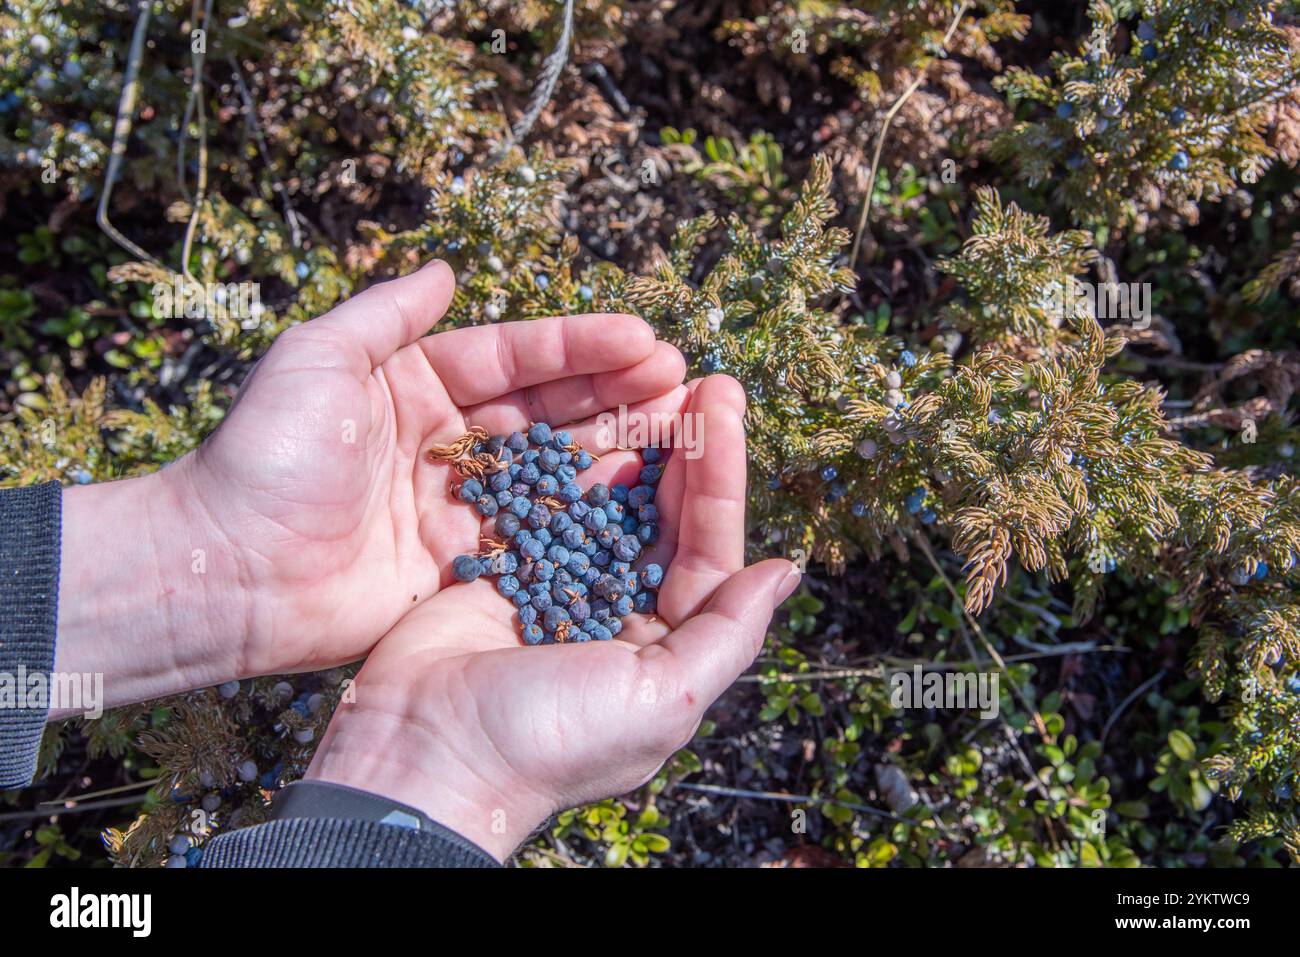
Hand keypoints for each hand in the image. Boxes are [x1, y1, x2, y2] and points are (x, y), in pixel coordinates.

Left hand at [53, 260, 686, 711]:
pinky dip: (584, 515)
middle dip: (615, 393)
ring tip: (681, 429)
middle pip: (547, 410)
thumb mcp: (317, 360)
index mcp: (414, 384)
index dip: (581, 347)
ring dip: (615, 448)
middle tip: (683, 383)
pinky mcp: (460, 565)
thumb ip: (387, 315)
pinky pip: (534, 533)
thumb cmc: (268, 456)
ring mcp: (458, 504)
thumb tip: (446, 270)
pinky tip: (638, 497)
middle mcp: (445, 440)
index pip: (514, 358)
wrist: (227, 572)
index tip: (646, 338)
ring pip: (553, 468)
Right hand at [305, 375, 800, 860]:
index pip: (707, 549)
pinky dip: (570, 463)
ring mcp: (563, 588)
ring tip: (655, 380)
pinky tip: (590, 416)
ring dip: (635, 444)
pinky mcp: (510, 568)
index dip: (719, 479)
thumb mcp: (662, 697)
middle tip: (705, 380)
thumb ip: (728, 632)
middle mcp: (621, 614)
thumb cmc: (550, 739)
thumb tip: (786, 572)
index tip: (725, 408)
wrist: (424, 755)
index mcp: (665, 648)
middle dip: (688, 451)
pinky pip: (550, 504)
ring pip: (610, 502)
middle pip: (664, 518)